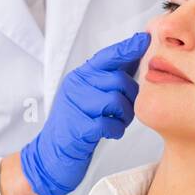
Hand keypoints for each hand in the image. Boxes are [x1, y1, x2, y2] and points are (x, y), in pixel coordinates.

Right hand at [20, 32, 149, 194]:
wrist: (51, 154)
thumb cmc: (75, 124)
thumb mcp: (88, 95)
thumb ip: (108, 78)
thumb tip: (134, 55)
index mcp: (79, 77)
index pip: (106, 56)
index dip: (127, 47)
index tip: (144, 39)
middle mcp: (75, 88)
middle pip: (118, 80)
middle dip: (130, 96)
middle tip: (126, 110)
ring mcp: (75, 108)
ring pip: (116, 101)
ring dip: (125, 115)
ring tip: (118, 122)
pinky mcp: (79, 130)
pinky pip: (110, 123)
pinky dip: (117, 130)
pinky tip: (111, 132)